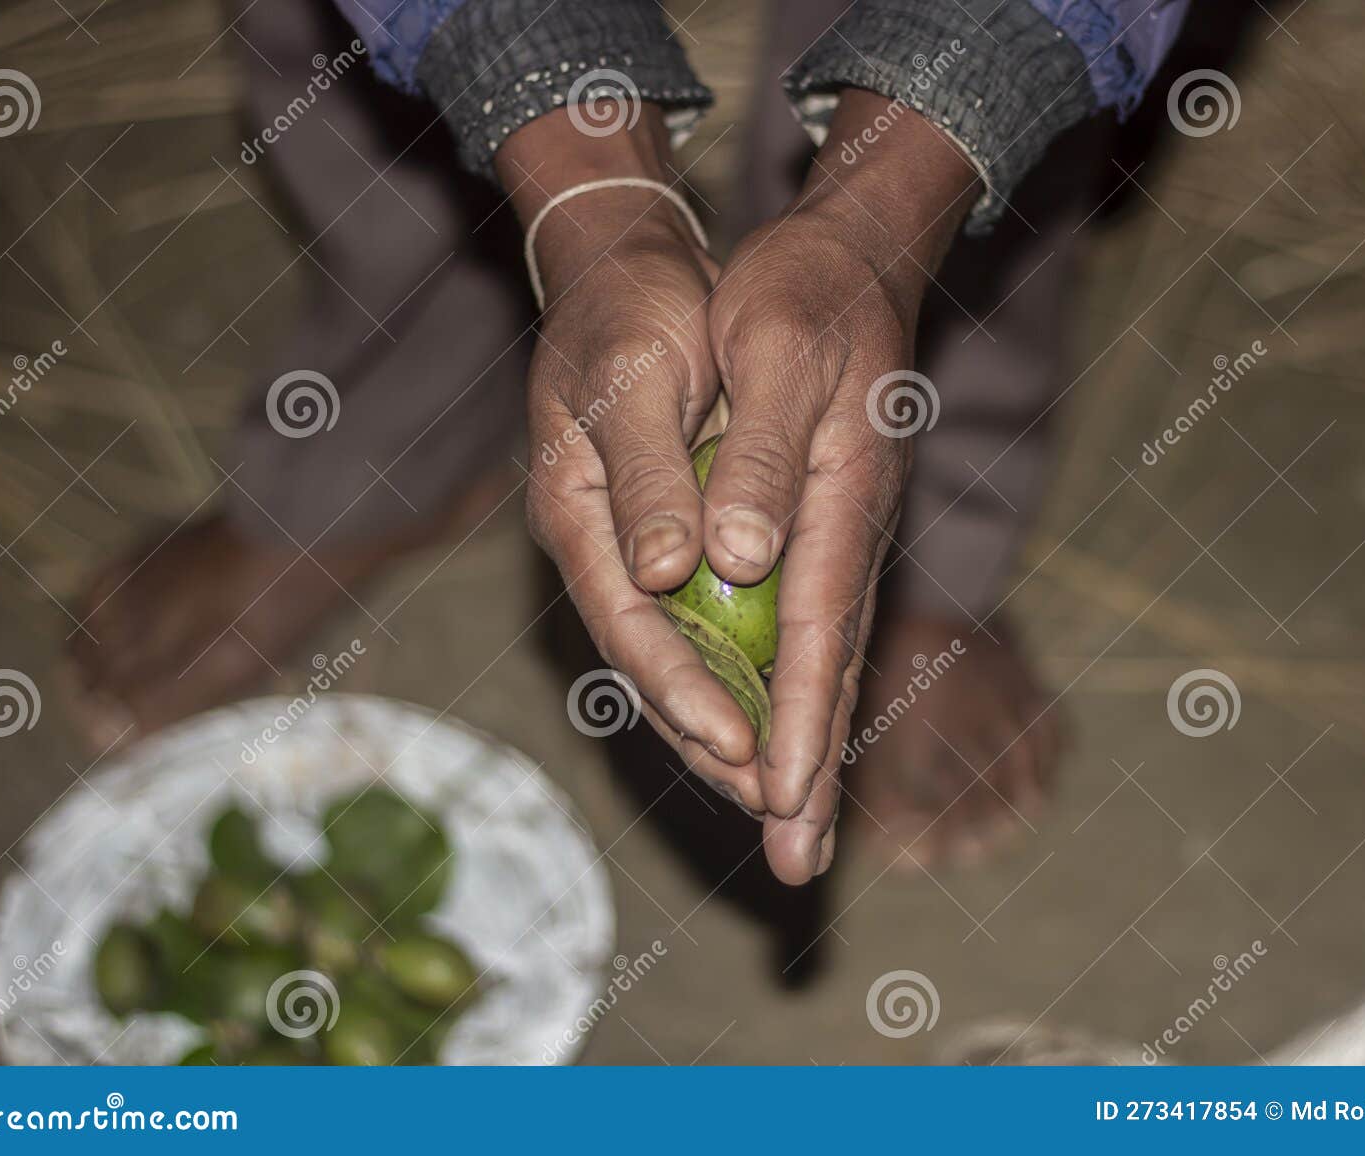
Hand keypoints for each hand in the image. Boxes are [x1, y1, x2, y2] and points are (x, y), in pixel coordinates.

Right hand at [500, 107, 764, 809]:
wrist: (623, 271)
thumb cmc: (630, 314)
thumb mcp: (636, 378)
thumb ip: (650, 477)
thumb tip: (664, 572)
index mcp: (579, 515)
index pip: (633, 630)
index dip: (686, 697)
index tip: (744, 755)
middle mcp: (600, 549)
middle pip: (651, 672)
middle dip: (710, 749)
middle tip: (777, 820)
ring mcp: (627, 552)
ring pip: (675, 663)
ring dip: (724, 733)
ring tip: (784, 801)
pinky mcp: (660, 544)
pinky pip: (698, 630)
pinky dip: (736, 681)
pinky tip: (776, 719)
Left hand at [701, 90, 979, 882]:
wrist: (849, 256)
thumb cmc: (798, 296)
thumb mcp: (773, 354)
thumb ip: (759, 460)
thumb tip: (736, 565)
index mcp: (832, 499)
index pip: (811, 632)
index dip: (796, 724)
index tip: (778, 806)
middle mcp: (846, 532)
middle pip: (828, 672)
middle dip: (812, 772)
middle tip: (799, 867)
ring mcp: (842, 534)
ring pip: (823, 659)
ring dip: (806, 745)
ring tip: (789, 825)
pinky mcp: (829, 527)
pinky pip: (813, 626)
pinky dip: (800, 690)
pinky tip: (781, 726)